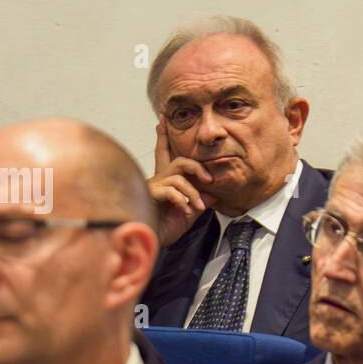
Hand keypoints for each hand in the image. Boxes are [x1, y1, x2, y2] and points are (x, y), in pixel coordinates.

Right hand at [149, 117, 212, 246]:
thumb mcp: (188, 214)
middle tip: (209, 179)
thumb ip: (199, 202)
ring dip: (193, 192)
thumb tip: (214, 194)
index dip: (163, 137)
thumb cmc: (164, 228)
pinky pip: (171, 191)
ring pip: (179, 176)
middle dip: (197, 167)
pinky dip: (183, 201)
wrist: (149, 243)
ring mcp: (153, 186)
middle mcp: (157, 179)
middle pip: (179, 161)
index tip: (161, 120)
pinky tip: (185, 211)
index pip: (165, 155)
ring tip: (198, 207)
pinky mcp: (150, 195)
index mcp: (165, 182)